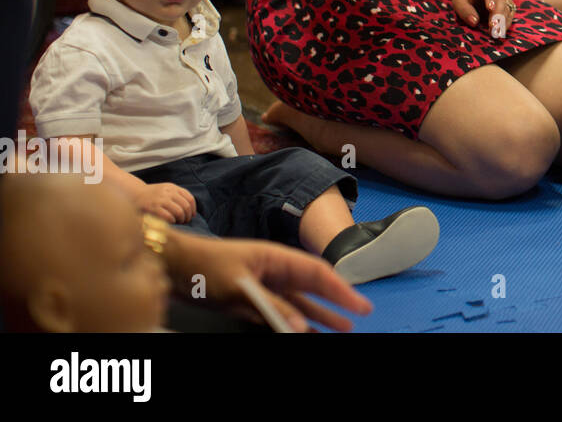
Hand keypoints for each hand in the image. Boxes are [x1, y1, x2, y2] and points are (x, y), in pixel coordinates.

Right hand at [137, 182, 195, 222]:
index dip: (193, 209)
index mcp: (172, 187)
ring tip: (178, 222)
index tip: (192, 215)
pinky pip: (168, 216)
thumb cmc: (152, 195)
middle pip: (186, 206)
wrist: (133, 194)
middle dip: (187, 216)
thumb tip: (191, 210)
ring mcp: (160, 200)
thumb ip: (177, 196)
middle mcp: (168, 192)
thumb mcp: (166, 190)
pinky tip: (170, 222)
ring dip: (181, 219)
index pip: (189, 198)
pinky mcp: (153, 208)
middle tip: (185, 221)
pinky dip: (172, 221)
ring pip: (179, 211)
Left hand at [166, 231, 371, 331]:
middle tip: (361, 314)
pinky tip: (307, 331)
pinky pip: (280, 311)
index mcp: (276, 257)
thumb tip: (299, 325)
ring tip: (342, 328)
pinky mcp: (252, 298)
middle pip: (313, 286)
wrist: (173, 266)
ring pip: (300, 301)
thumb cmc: (205, 267)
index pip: (316, 272)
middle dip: (338, 300)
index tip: (358, 303)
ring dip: (320, 314)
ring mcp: (265, 284)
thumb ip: (271, 306)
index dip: (340, 288)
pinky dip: (295, 321)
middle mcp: (275, 269)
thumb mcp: (239, 287)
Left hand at [452, 0, 514, 37]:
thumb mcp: (458, 1)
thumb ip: (464, 9)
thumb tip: (474, 22)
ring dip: (503, 21)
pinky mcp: (509, 6)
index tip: (490, 8)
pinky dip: (506, 24)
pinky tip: (501, 32)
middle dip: (497, 14)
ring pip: (507, 7)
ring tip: (496, 33)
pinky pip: (510, 14)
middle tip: (493, 27)